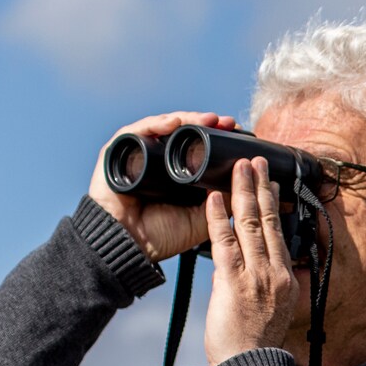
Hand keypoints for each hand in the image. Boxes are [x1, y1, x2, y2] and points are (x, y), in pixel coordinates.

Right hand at [88, 111, 238, 260]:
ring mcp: (138, 153)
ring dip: (188, 119)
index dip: (219, 137)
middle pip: (184, 132)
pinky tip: (174, 123)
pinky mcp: (116, 151)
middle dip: (208, 124)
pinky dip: (156, 124)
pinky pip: (136, 131)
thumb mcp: (203, 218)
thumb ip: (223, 202)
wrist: (129, 245)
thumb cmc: (162, 235)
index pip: (199, 145)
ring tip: (209, 120)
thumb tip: (249, 180)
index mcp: (178, 172)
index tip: (240, 134)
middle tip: (228, 123)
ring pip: (164, 127)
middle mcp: (158, 159)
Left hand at [203, 158, 299, 365]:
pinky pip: (225, 243)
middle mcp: (275, 273)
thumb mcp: (270, 311)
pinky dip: (220, 217)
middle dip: (261, 188)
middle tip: (256, 161)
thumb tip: (244, 264)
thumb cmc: (254, 345)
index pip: (280, 233)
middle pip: (269, 222)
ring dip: (244, 192)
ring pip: (251, 226)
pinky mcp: (234, 283)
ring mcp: (256, 277)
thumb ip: (259, 282)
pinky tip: (215, 198)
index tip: (269, 183)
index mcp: (285, 279)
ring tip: (240, 168)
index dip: (274, 204)